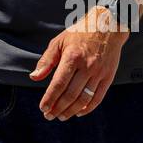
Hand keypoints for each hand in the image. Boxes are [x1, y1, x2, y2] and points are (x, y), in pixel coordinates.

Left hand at [30, 6, 129, 120]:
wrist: (107, 26)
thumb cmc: (79, 33)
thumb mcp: (59, 42)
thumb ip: (46, 61)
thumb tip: (34, 77)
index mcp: (72, 57)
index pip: (59, 84)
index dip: (50, 98)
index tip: (43, 107)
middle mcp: (87, 66)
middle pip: (70, 94)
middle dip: (58, 108)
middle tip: (49, 115)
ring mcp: (99, 73)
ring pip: (84, 99)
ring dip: (71, 111)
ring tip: (61, 116)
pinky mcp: (108, 77)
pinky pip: (98, 97)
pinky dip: (88, 108)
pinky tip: (78, 113)